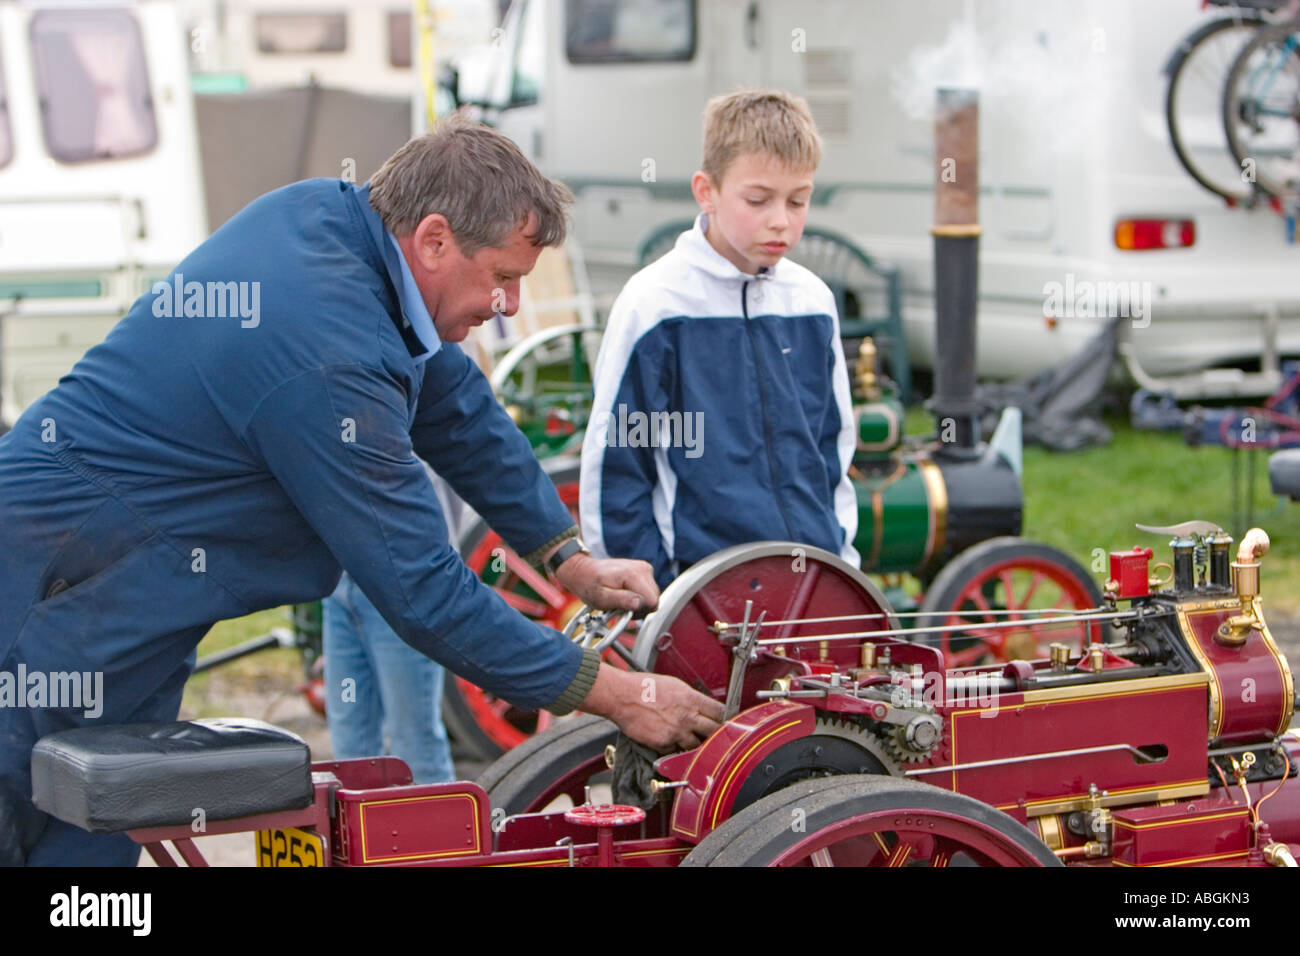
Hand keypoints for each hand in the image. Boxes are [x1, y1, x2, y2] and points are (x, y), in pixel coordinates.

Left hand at [554, 552, 658, 612]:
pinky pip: (648, 591)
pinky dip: (638, 597)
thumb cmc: (590, 584)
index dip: (639, 611)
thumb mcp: (601, 598)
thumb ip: (621, 600)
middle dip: (639, 608)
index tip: (624, 610)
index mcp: (633, 574)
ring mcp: (644, 568)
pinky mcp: (644, 571)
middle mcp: (642, 568)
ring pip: (652, 596)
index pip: (652, 601)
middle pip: (654, 599)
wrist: (584, 571)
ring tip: (621, 600)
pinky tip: (625, 595)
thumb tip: (639, 604)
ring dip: (638, 603)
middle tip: (620, 606)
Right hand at [580, 665, 724, 751]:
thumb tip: (700, 706)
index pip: (720, 712)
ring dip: (695, 744)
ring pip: (696, 745)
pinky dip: (674, 747)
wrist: (622, 696)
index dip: (726, 718)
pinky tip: (668, 739)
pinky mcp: (663, 743)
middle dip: (716, 734)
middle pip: (714, 731)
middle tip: (715, 736)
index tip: (727, 722)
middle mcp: (687, 716)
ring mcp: (675, 732)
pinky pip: (675, 750)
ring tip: (690, 740)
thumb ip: (690, 698)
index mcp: (691, 699)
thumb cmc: (643, 686)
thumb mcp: (673, 685)